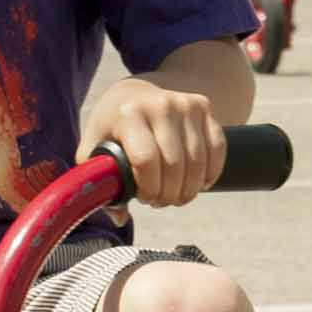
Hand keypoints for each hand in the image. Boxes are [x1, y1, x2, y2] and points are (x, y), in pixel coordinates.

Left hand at [78, 77, 223, 206]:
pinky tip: (198, 183)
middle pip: (174, 165)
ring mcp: (185, 104)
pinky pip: (217, 149)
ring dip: (189, 189)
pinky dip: (210, 174)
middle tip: (160, 200)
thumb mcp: (94, 149)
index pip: (146, 160)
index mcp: (128, 114)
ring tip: (175, 194)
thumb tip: (119, 218)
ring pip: (198, 162)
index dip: (148, 188)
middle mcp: (159, 105)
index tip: (143, 197)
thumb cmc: (112, 128)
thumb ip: (100, 183)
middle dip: (169, 194)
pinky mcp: (203, 106)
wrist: (134, 94)